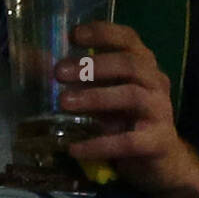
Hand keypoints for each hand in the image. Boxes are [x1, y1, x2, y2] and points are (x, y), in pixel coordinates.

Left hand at [56, 22, 198, 197]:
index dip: (103, 33)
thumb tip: (36, 64)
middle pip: (129, 64)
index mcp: (145, 66)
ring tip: (63, 103)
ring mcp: (160, 111)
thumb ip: (81, 83)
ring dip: (94, 97)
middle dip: (93, 66)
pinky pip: (126, 141)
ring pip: (130, 96)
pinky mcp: (156, 142)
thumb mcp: (105, 99)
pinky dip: (98, 144)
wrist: (162, 164)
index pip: (128, 39)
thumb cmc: (129, 125)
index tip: (73, 36)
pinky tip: (74, 149)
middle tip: (59, 72)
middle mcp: (156, 83)